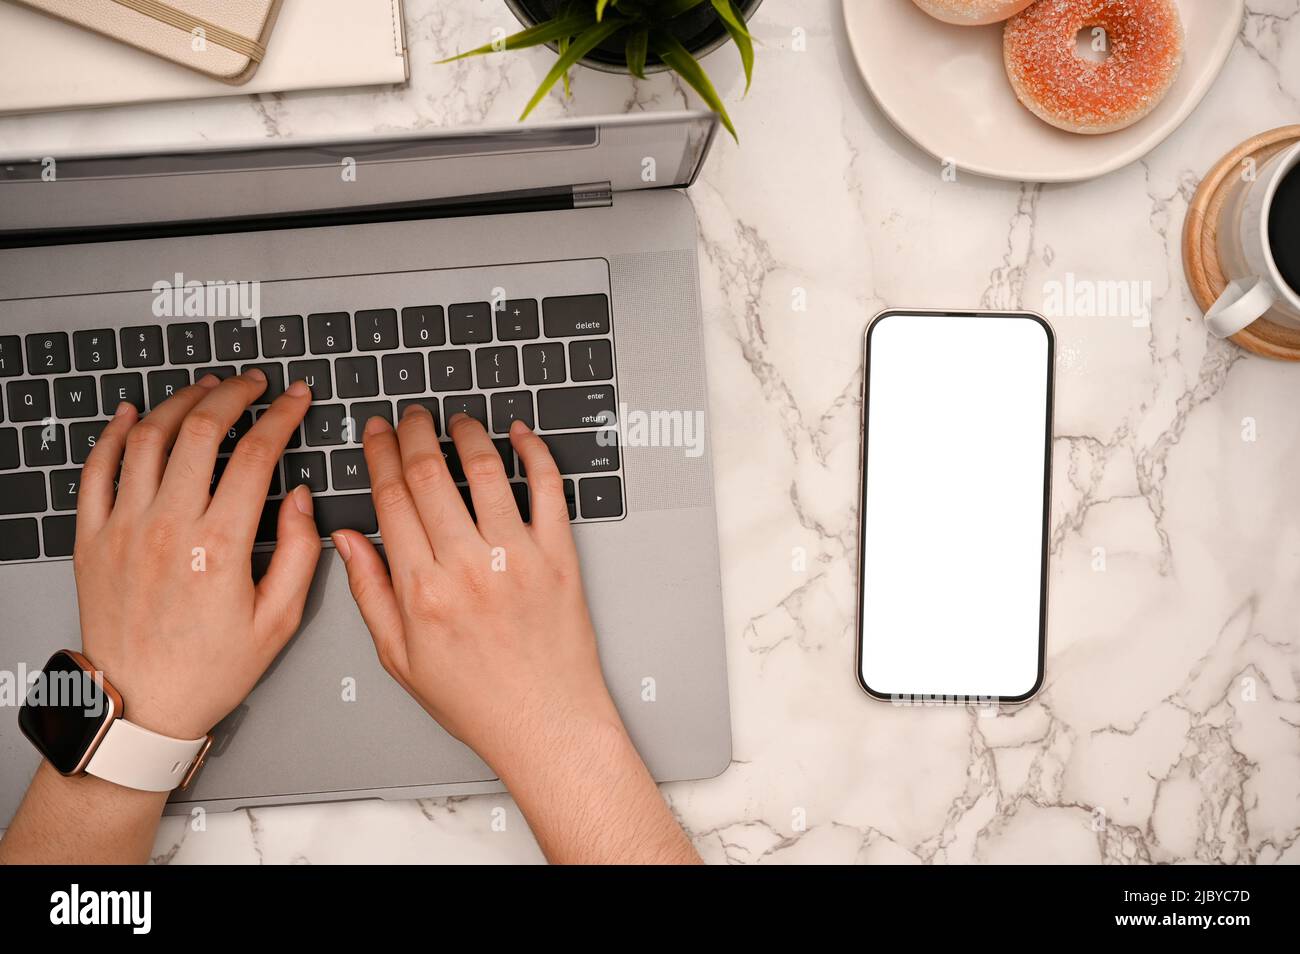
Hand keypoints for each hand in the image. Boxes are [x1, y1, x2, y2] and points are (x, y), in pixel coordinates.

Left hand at [73, 370, 320, 740]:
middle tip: (253, 384)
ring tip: (205, 389)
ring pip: (148, 438)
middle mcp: (168, 527)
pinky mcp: (93, 539)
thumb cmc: (211, 668)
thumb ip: (299, 552)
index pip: (256, 455)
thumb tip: (299, 497)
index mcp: (220, 546)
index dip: (281, 416)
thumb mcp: (280, 620)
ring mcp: (124, 529)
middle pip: (200, 430)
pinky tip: (132, 415)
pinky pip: (96, 470)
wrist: (141, 706)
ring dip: (180, 402)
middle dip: (233, 394)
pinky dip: (113, 434)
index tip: (296, 400)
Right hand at [333, 409, 620, 770]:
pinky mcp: (559, 556)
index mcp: (421, 589)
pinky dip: (535, 453)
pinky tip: (522, 435)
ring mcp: (516, 556)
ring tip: (458, 421)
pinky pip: (549, 489)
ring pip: (485, 470)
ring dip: (467, 434)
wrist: (545, 723)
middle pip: (430, 473)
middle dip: (413, 432)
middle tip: (411, 415)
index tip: (376, 432)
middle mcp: (466, 565)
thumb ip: (369, 593)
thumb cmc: (477, 699)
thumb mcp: (400, 658)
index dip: (379, 454)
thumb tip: (345, 540)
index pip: (390, 498)